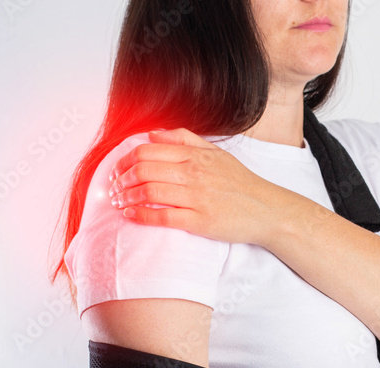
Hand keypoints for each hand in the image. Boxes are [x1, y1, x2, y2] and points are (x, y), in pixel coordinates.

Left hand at [107, 128, 300, 247]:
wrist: (267, 210)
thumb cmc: (240, 184)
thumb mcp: (216, 153)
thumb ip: (184, 139)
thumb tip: (153, 134)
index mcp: (196, 155)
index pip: (149, 150)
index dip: (125, 160)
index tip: (117, 170)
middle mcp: (194, 173)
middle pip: (144, 169)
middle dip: (121, 179)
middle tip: (113, 188)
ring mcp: (197, 198)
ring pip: (149, 191)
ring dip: (127, 197)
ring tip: (118, 202)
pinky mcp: (199, 221)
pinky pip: (162, 216)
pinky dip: (141, 215)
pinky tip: (130, 215)